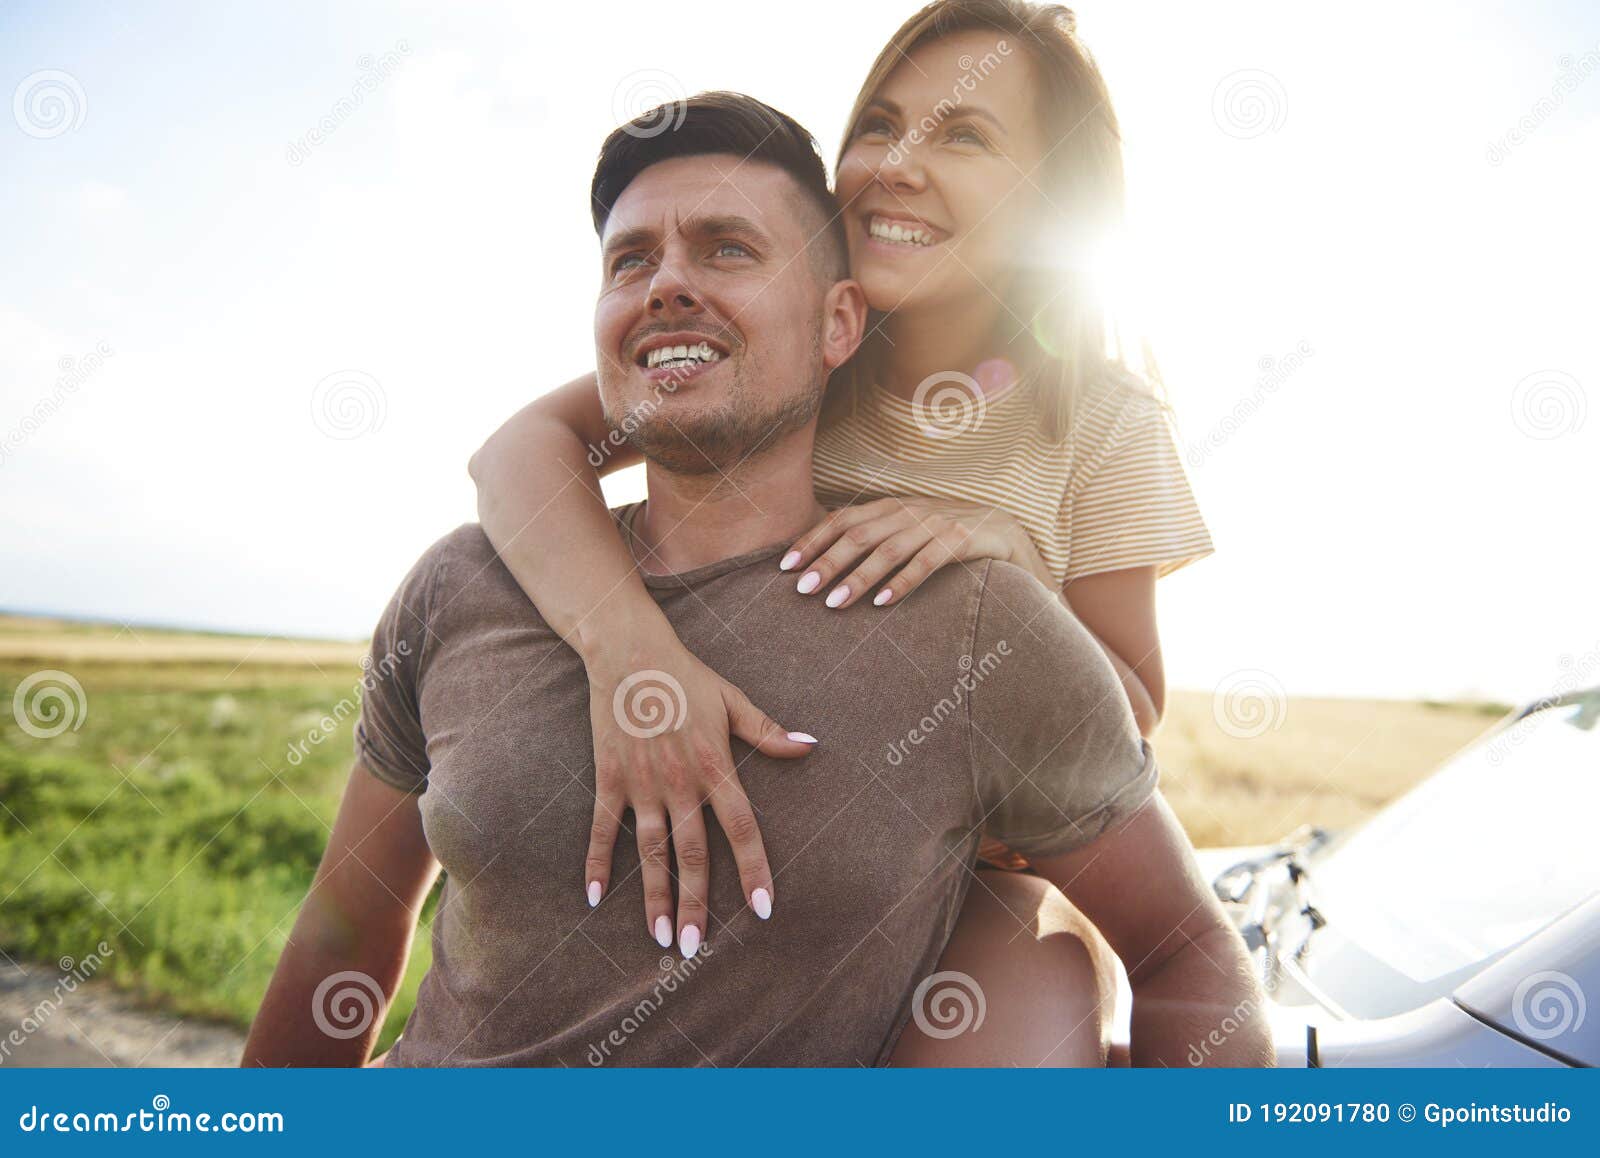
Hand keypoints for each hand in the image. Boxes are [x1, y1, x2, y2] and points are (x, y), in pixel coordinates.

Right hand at [582, 624, 816, 956]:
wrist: (629, 650)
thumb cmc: (687, 675)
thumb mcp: (733, 700)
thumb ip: (769, 731)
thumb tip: (812, 745)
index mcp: (715, 765)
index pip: (742, 828)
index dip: (753, 870)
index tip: (762, 910)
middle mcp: (680, 781)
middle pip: (692, 853)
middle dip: (694, 904)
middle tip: (693, 948)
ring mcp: (642, 782)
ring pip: (651, 850)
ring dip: (653, 896)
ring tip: (658, 937)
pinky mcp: (610, 777)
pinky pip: (603, 827)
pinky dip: (598, 862)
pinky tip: (595, 897)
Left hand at [779, 497, 1048, 608]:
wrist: (1011, 534)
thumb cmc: (950, 539)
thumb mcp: (909, 533)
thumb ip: (875, 541)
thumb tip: (825, 567)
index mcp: (892, 506)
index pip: (842, 519)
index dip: (812, 541)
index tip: (785, 567)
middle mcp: (910, 510)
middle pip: (859, 534)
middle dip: (826, 561)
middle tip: (802, 590)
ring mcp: (938, 522)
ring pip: (889, 548)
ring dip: (858, 576)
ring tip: (833, 603)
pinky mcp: (964, 539)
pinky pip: (928, 561)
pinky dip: (903, 582)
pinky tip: (883, 603)